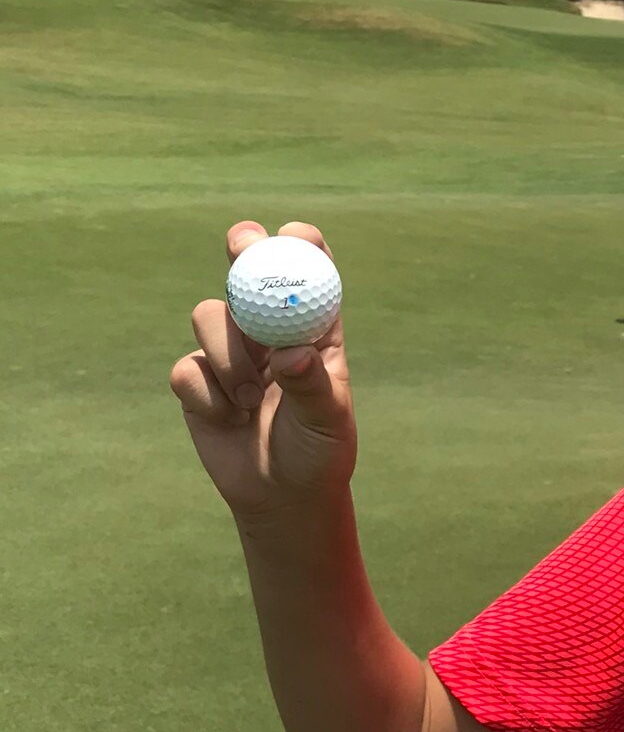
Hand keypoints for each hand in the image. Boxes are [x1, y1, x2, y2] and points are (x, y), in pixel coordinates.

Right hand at [169, 221, 356, 521]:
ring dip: (228, 356)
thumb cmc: (319, 453)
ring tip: (250, 398)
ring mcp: (230, 352)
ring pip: (210, 316)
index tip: (293, 235)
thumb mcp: (327, 422)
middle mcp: (270, 332)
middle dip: (244, 250)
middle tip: (242, 244)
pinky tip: (229, 419)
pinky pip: (187, 367)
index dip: (301, 248)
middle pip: (250, 273)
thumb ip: (312, 386)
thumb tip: (292, 356)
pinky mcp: (198, 378)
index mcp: (314, 332)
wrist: (282, 496)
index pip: (311, 276)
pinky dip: (206, 395)